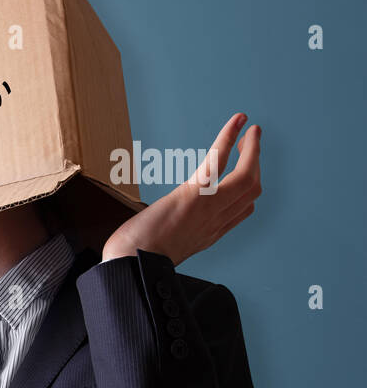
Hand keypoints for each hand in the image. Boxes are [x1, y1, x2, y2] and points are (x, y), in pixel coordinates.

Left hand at [103, 112, 261, 263]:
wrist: (131, 266)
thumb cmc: (135, 259)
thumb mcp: (160, 250)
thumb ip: (171, 237)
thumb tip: (158, 229)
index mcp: (208, 235)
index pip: (243, 212)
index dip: (249, 192)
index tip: (247, 173)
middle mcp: (215, 222)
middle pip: (252, 192)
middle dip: (256, 166)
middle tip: (250, 144)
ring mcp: (209, 208)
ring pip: (247, 176)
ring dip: (252, 149)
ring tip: (252, 131)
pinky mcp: (194, 194)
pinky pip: (220, 161)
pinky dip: (230, 137)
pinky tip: (239, 121)